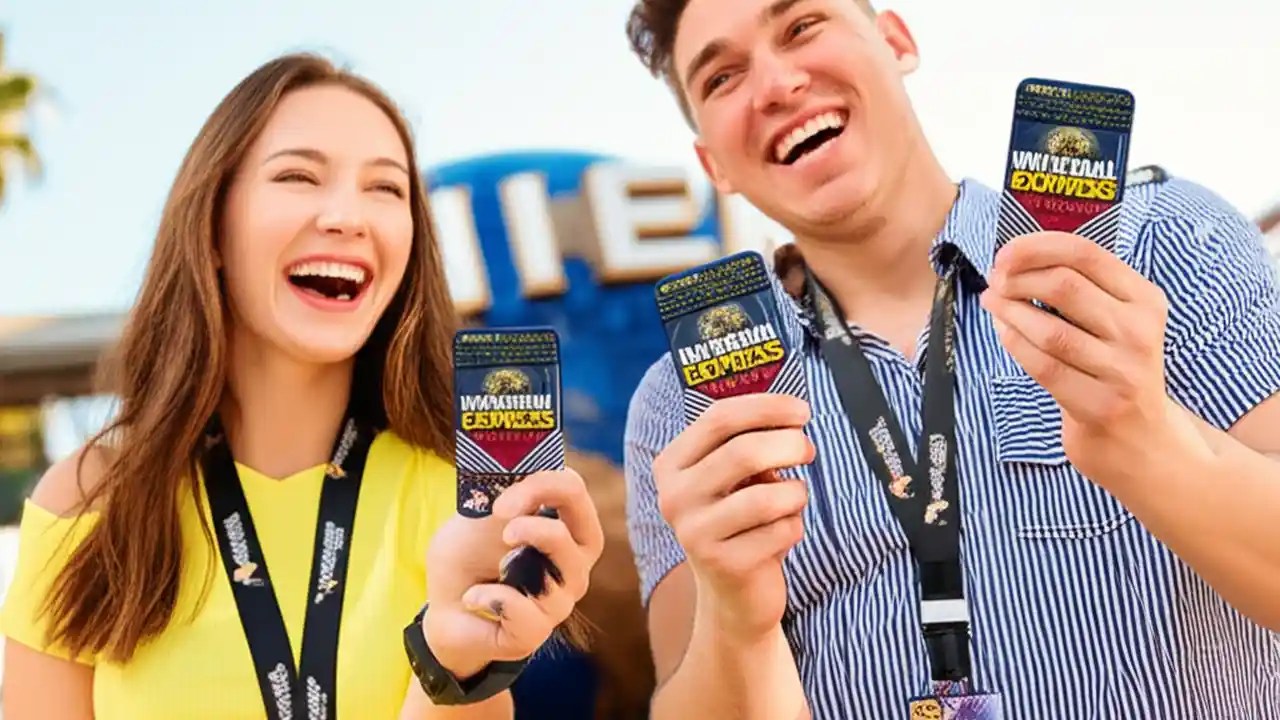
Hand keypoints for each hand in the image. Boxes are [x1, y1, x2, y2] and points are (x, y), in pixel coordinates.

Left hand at [422, 468, 604, 678]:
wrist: (443, 608)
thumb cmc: (468, 557)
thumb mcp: (479, 516)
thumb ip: (502, 492)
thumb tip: (513, 458)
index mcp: (567, 529)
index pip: (574, 491)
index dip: (541, 484)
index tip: (501, 500)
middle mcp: (574, 567)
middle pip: (585, 535)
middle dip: (540, 523)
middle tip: (501, 518)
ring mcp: (559, 603)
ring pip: (560, 575)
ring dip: (514, 559)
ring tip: (489, 564)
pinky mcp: (534, 634)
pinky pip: (525, 612)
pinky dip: (490, 598)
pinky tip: (472, 598)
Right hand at [653, 394, 813, 643]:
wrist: (732, 596)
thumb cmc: (740, 521)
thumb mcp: (732, 478)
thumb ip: (748, 442)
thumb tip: (793, 412)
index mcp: (672, 465)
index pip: (719, 418)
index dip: (767, 407)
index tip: (802, 410)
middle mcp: (675, 497)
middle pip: (744, 452)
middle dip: (790, 445)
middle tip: (809, 450)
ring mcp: (695, 533)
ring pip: (768, 496)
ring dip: (795, 493)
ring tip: (792, 499)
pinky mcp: (724, 564)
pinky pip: (781, 530)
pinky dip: (794, 526)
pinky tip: (782, 535)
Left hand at [981, 231, 1186, 484]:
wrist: (1142, 437)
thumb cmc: (1114, 366)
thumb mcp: (1117, 319)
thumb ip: (1081, 286)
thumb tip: (1017, 256)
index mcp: (1145, 299)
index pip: (1086, 254)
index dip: (1036, 247)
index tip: (1004, 253)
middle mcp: (1139, 331)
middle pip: (1064, 286)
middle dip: (1018, 278)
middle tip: (995, 281)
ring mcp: (1121, 370)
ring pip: (1050, 329)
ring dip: (1009, 310)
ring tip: (991, 301)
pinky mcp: (1099, 404)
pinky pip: (1043, 366)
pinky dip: (1015, 343)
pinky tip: (1003, 331)